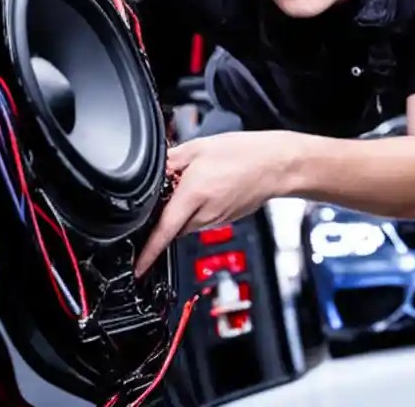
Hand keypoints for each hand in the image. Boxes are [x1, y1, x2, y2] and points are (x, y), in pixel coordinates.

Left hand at [134, 131, 298, 276]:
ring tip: (194, 183)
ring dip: (183, 211)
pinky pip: (202, 220)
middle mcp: (205, 212)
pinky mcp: (225, 220)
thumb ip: (170, 160)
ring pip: (187, 224)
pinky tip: (208, 189)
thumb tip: (153, 171)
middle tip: (169, 191)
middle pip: (173, 227)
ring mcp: (217, 220)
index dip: (149, 252)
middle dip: (165, 215)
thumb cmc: (244, 154)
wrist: (276, 165)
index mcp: (194, 193)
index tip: (138, 267)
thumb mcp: (199, 147)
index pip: (164, 230)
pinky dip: (198, 209)